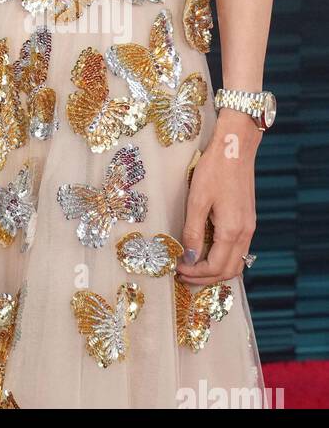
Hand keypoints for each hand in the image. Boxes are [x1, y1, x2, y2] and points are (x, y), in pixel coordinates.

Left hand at [177, 112, 259, 286]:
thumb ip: (192, 231)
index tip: (177, 270)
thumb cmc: (214, 170)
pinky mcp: (248, 221)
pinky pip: (239, 250)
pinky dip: (223, 258)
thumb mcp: (197, 200)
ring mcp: (249, 228)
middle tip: (183, 274)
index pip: (215, 267)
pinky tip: (207, 252)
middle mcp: (245, 233)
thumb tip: (188, 257)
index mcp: (231, 231)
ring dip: (215, 270)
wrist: (235, 149)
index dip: (196, 273)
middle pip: (229, 270)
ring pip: (236, 262)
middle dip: (205, 278)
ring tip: (192, 266)